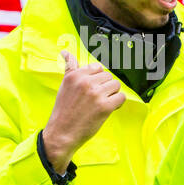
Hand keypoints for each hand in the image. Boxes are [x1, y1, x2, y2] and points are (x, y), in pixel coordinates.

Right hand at [42, 50, 125, 171]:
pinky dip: (117, 104)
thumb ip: (70, 68)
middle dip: (105, 87)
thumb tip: (66, 52)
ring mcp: (96, 94)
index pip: (97, 68)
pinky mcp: (105, 106)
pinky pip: (121, 98)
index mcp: (75, 75)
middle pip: (109, 76)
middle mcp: (85, 82)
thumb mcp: (65, 85)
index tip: (91, 90)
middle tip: (95, 100)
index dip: (98, 80)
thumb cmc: (64, 109)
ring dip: (112, 95)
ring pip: (116, 85)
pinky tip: (108, 109)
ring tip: (101, 104)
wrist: (62, 132)